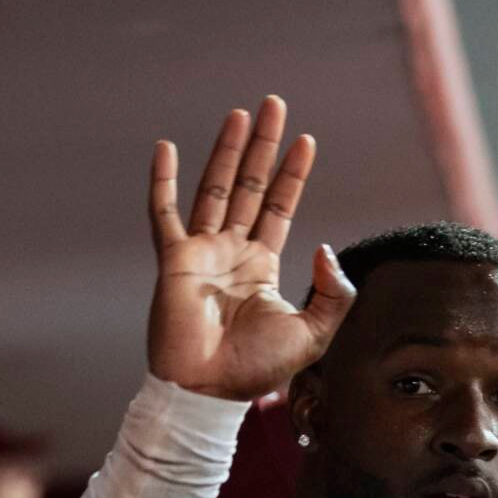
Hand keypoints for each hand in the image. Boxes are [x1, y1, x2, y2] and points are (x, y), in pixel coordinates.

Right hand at [147, 94, 354, 399]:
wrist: (208, 392)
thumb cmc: (256, 371)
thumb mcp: (314, 333)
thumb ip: (333, 293)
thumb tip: (323, 247)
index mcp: (260, 267)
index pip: (280, 208)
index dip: (293, 175)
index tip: (306, 141)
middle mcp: (230, 253)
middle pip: (250, 186)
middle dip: (263, 147)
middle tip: (274, 105)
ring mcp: (201, 253)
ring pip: (215, 188)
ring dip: (228, 151)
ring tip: (242, 114)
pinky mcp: (174, 261)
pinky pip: (164, 213)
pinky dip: (163, 181)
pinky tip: (166, 148)